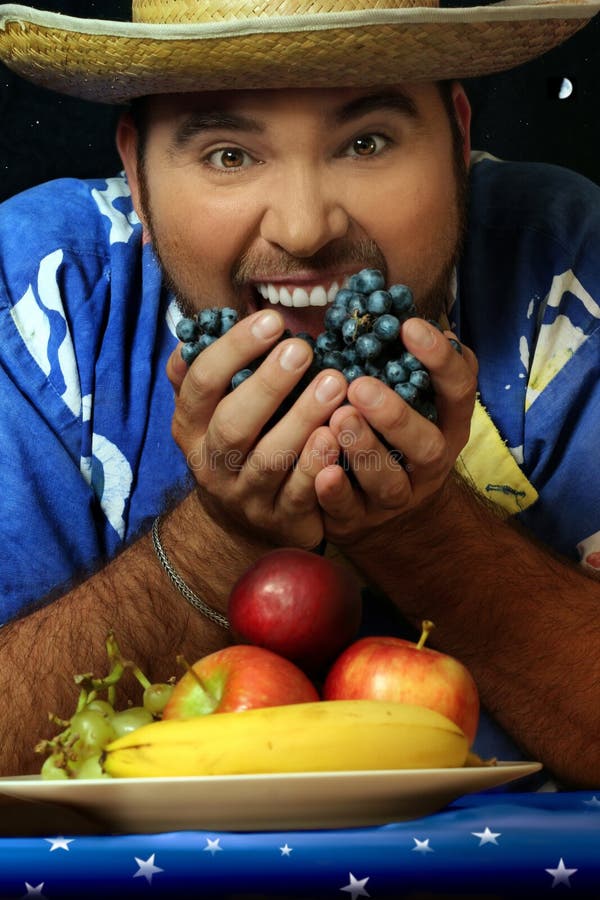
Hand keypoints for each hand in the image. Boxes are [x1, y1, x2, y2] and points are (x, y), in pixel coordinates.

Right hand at [167, 309, 346, 548]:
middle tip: (303, 350)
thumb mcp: (213, 408)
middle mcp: (211, 464)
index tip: (273, 320)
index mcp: (191, 426)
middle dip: (268, 385)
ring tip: (334, 384)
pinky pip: (298, 496)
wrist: (243, 519)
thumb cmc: (240, 440)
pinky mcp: (279, 521)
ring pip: (269, 461)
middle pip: (232, 425)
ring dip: (301, 420)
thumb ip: (210, 368)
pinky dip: (316, 467)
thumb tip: (210, 322)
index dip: (233, 350)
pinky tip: (337, 438)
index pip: (202, 383)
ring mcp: (244, 497)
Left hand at [314, 318, 477, 544]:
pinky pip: (348, 511)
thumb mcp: (413, 397)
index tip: (410, 326)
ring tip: (337, 420)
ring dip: (364, 450)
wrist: (385, 512)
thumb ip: (411, 361)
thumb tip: (399, 309)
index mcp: (447, 424)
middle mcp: (429, 463)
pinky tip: (322, 472)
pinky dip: (335, 493)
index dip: (440, 360)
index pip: (458, 390)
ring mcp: (396, 497)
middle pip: (426, 445)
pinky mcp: (359, 521)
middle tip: (361, 387)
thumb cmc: (393, 433)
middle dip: (396, 416)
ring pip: (388, 482)